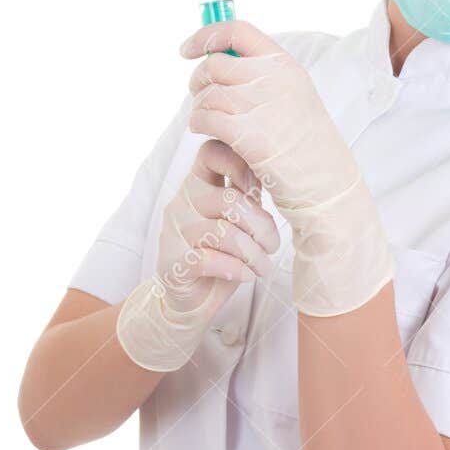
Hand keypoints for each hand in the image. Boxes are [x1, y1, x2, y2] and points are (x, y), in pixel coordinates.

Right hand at [152, 139, 280, 312]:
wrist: (194, 298)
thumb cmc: (224, 251)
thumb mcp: (240, 217)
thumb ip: (249, 194)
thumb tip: (277, 175)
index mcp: (199, 182)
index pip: (212, 152)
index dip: (239, 164)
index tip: (258, 190)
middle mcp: (182, 200)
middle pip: (230, 200)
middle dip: (262, 227)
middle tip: (272, 246)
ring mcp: (174, 230)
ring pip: (224, 233)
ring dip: (254, 255)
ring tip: (262, 267)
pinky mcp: (171, 261)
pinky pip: (210, 259)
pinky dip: (237, 270)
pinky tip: (245, 275)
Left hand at [181, 21, 390, 316]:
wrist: (327, 183)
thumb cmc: (306, 144)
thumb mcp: (294, 97)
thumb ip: (262, 77)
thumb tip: (214, 61)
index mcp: (286, 66)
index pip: (237, 32)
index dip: (205, 36)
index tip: (187, 50)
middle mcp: (275, 79)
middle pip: (214, 65)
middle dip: (199, 82)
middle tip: (202, 99)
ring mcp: (263, 106)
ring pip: (206, 95)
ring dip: (200, 110)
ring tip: (210, 124)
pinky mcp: (249, 135)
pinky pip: (204, 119)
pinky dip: (200, 126)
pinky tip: (210, 136)